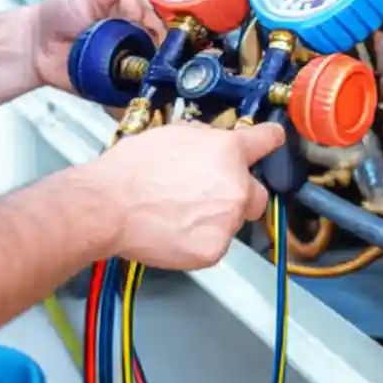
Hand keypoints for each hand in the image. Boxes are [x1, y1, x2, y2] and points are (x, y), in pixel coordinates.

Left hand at [31, 0, 166, 92]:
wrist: (34, 43)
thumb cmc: (60, 11)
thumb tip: (147, 14)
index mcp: (134, 15)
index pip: (164, 24)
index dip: (169, 32)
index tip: (168, 38)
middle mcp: (136, 41)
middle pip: (164, 53)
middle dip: (165, 58)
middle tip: (158, 61)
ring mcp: (126, 67)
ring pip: (153, 77)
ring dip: (154, 79)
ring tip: (150, 79)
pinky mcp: (114, 89)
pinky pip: (132, 97)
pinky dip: (137, 99)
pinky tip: (140, 96)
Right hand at [86, 121, 284, 269]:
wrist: (108, 205)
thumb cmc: (130, 170)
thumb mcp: (170, 134)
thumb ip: (203, 139)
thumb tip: (211, 142)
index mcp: (227, 150)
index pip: (267, 140)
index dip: (269, 140)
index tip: (273, 141)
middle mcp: (235, 184)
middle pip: (257, 193)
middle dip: (239, 194)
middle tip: (206, 195)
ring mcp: (227, 219)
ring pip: (233, 221)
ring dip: (216, 218)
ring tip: (178, 213)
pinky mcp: (214, 248)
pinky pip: (215, 243)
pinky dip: (200, 240)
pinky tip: (174, 230)